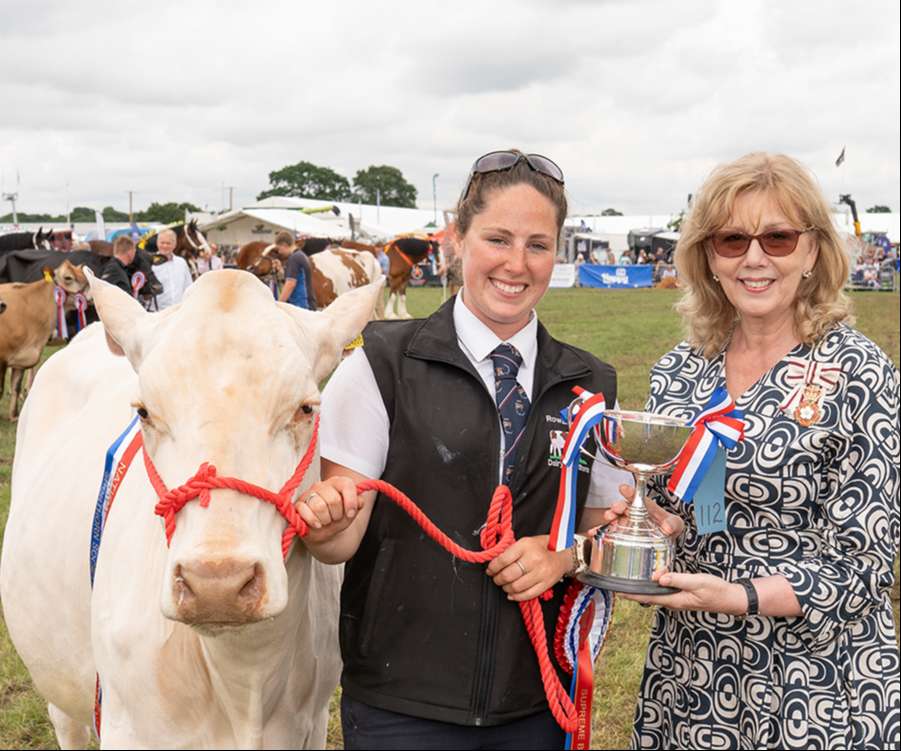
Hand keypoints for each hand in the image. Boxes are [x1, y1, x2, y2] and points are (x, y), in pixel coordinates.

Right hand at [295, 476, 362, 544]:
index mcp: (337, 483)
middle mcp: (322, 486)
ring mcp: (308, 494)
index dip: (350, 501)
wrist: (324, 532)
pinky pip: (304, 510)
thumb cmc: (337, 518)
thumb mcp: (351, 512)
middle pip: (333, 499)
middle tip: (335, 518)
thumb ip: (358, 504)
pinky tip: (317, 524)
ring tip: (326, 521)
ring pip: (319, 506)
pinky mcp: (298, 504)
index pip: (346, 484)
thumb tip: (359, 501)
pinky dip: (313, 521)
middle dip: (337, 514)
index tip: (351, 513)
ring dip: (325, 520)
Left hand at [485, 535, 569, 601]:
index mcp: (526, 546)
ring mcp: (541, 573)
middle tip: (496, 578)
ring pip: (516, 586)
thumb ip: (510, 551)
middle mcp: (534, 559)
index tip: (490, 570)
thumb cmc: (541, 547)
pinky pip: (527, 595)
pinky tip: (512, 593)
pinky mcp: (545, 584)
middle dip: (498, 579)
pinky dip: (516, 596)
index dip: (493, 567)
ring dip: (506, 588)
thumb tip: (493, 562)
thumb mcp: (525, 542)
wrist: (563, 554)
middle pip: (508, 575)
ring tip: (504, 585)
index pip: (503, 559)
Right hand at [593, 484, 683, 539]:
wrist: (665, 544)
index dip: (630, 492)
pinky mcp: (620, 535)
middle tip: (616, 508)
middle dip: (618, 506)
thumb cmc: (669, 529)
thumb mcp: (675, 524)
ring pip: (614, 517)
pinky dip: (599, 531)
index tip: (623, 488)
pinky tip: (593, 533)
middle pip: (623, 506)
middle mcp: (633, 513)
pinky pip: (607, 531)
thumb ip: (673, 524)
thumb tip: (667, 527)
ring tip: (608, 519)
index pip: (637, 497)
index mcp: (646, 507)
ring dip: (609, 517)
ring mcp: (625, 523)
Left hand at [620, 571, 746, 614]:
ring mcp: (677, 598)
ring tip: (627, 580)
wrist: (731, 598)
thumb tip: (659, 578)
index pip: (647, 597)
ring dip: (641, 588)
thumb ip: (679, 579)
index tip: (616, 591)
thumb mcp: (698, 582)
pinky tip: (649, 578)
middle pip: (647, 596)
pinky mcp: (681, 594)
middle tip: (615, 583)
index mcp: (674, 599)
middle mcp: (672, 601)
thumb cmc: (716, 590)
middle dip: (632, 591)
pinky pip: (662, 590)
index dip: (631, 594)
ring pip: (654, 593)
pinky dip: (653, 585)